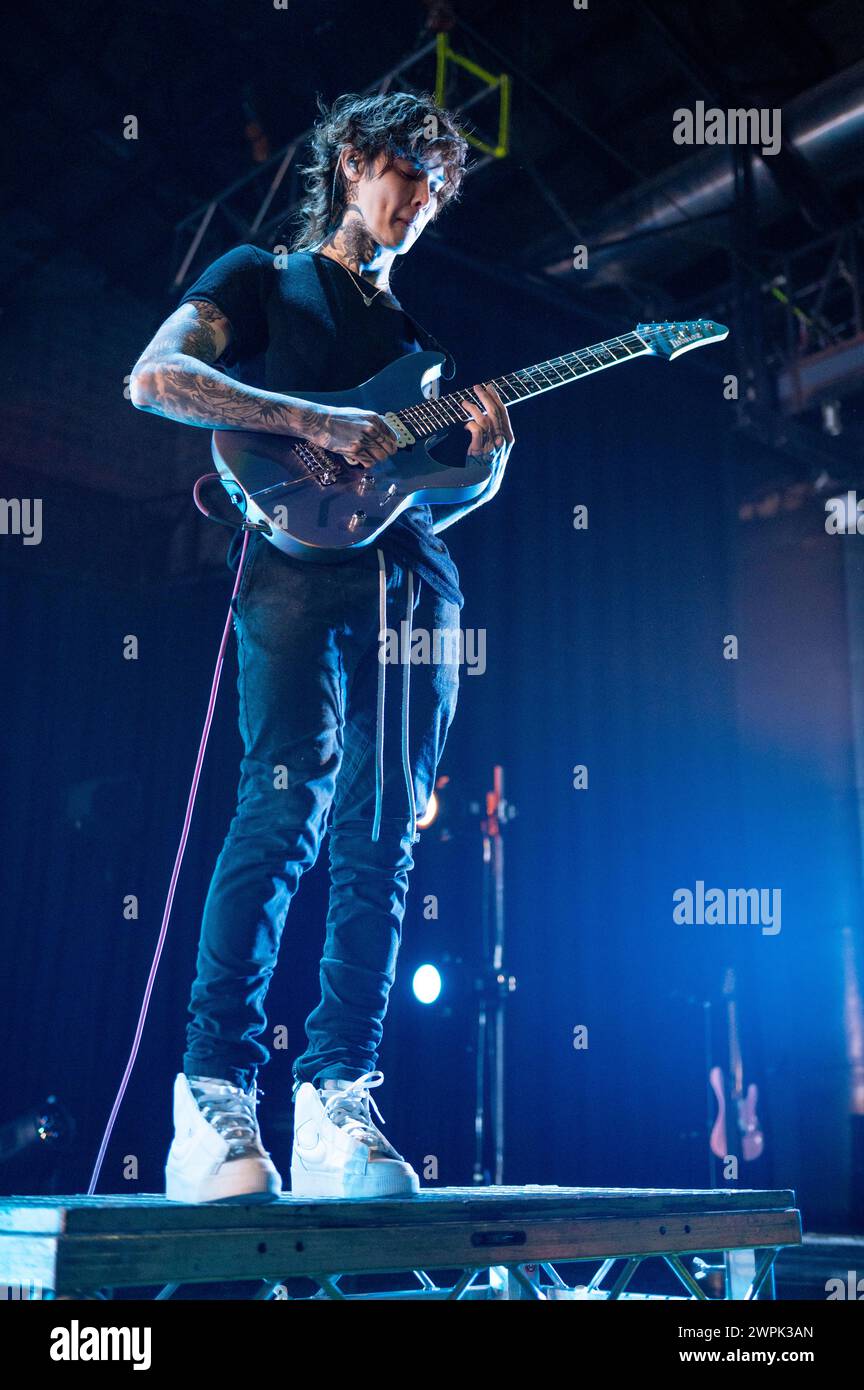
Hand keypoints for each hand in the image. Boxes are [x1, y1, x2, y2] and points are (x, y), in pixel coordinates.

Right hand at [297, 404, 398, 467]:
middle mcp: (371, 429)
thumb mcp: (358, 413)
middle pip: (389, 449)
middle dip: (384, 453)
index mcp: (373, 418)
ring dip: (375, 459)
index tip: (386, 447)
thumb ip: (373, 422)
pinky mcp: (354, 451)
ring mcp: (363, 440)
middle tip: (376, 454)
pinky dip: (366, 463)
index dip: (390, 444)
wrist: (319, 421)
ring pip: (381, 457)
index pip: (392, 437)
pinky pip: (369, 463)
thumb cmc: (337, 418)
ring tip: (366, 455)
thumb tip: (386, 432)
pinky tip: (360, 458)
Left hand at [461, 383, 513, 498]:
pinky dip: (470, 423)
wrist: (482, 490)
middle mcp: (502, 442)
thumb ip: (490, 436)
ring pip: (485, 420)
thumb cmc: (485, 470)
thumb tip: (478, 419)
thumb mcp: (491, 451)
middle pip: (495, 413)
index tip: (490, 387)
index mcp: (507, 440)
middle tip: (477, 387)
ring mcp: (491, 447)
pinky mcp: (480, 452)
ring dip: (474, 408)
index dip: (496, 398)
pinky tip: (465, 423)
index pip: (503, 413)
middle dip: (486, 397)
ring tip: (465, 402)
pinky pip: (477, 430)